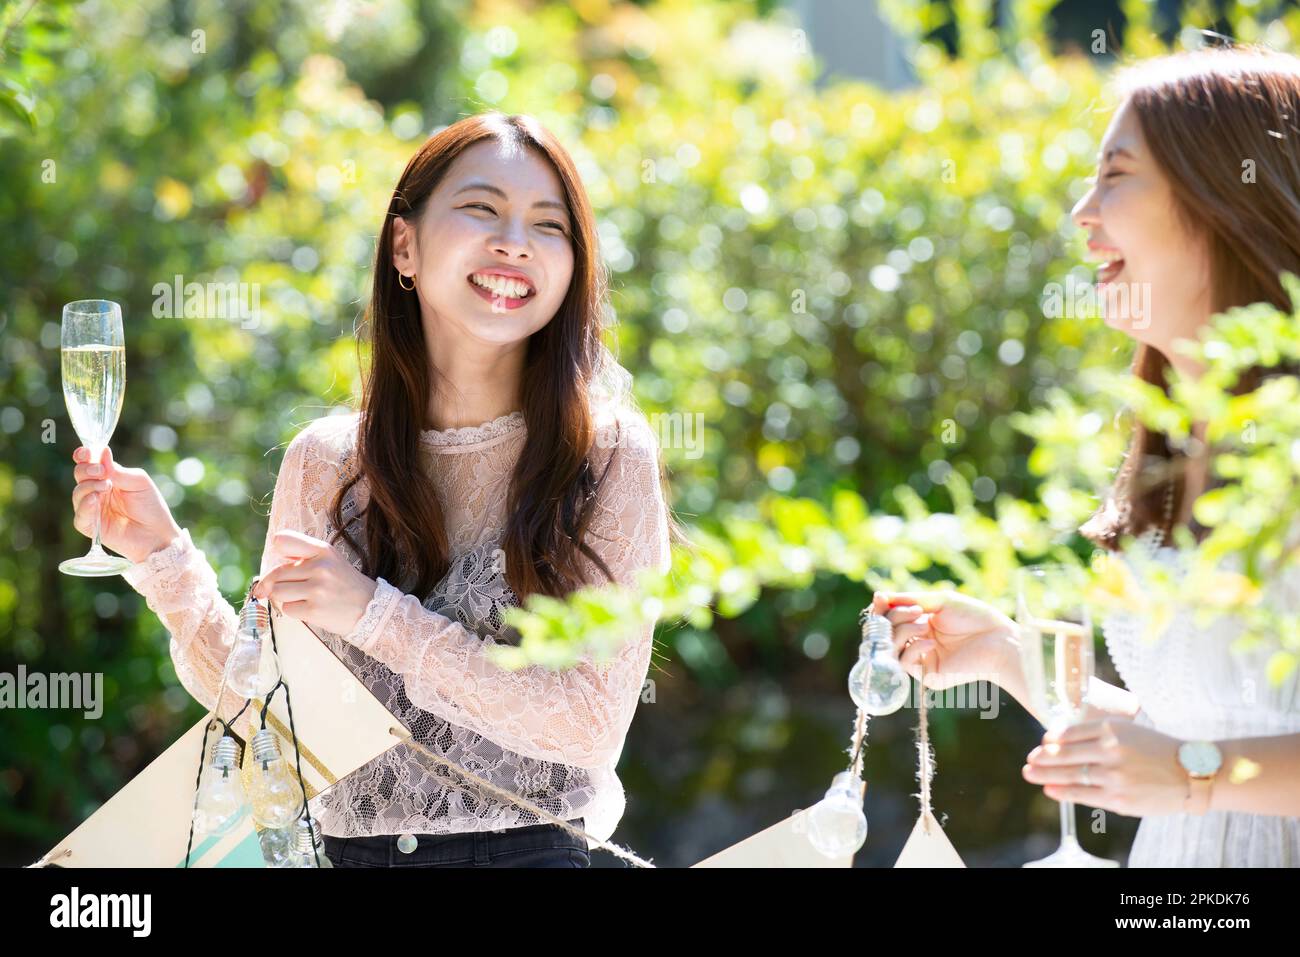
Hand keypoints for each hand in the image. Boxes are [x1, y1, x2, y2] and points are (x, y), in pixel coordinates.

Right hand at [71, 446, 182, 563]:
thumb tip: (102, 451)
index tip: (85, 453)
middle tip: (101, 472)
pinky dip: (85, 506)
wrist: (157, 534)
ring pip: (78, 493)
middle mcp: (97, 491)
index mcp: (107, 478)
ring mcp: (92, 509)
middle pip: (80, 475)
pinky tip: (94, 500)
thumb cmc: (151, 506)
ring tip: (106, 486)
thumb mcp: (138, 482)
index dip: (83, 456)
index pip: (88, 463)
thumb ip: (118, 471)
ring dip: (89, 486)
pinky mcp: (91, 527)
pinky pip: (80, 515)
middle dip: (87, 470)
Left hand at [251, 529, 377, 636]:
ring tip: (303, 597)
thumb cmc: (344, 583)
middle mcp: (320, 567)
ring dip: (285, 597)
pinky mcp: (314, 610)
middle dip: (279, 582)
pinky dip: (294, 610)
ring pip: (277, 592)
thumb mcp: (329, 560)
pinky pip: (287, 609)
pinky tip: (310, 607)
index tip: (284, 561)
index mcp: (323, 550)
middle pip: (276, 573)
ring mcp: (317, 590)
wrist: (370, 608)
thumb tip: (265, 576)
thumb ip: (301, 557)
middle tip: (296, 587)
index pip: (283, 541)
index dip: (278, 552)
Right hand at [870, 589, 1017, 690]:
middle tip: (915, 611)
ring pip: (891, 648)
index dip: (881, 609)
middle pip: (885, 632)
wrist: (998, 640)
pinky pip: (905, 664)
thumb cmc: (974, 617)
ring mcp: (922, 659)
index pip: (888, 618)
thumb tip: (879, 596)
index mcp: (920, 623)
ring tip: (924, 625)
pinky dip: (913, 650)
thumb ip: (910, 600)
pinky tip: (931, 642)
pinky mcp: (928, 676)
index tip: (881, 599)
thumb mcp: (940, 601)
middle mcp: (918, 641)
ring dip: (903, 632)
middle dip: (895, 618)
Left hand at [1022, 718, 1188, 815]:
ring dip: (1045, 775)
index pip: (1071, 733)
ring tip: (1029, 773)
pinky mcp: (1118, 799)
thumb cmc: (1158, 750)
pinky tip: (1050, 790)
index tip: (1042, 742)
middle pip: (1065, 754)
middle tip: (1028, 759)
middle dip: (1042, 757)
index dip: (1052, 739)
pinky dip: (1063, 792)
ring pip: (1070, 775)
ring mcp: (1113, 776)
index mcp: (1113, 729)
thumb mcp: (1130, 731)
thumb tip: (1062, 740)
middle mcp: (1110, 750)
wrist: (1193, 774)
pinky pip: (1083, 795)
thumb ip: (1101, 734)